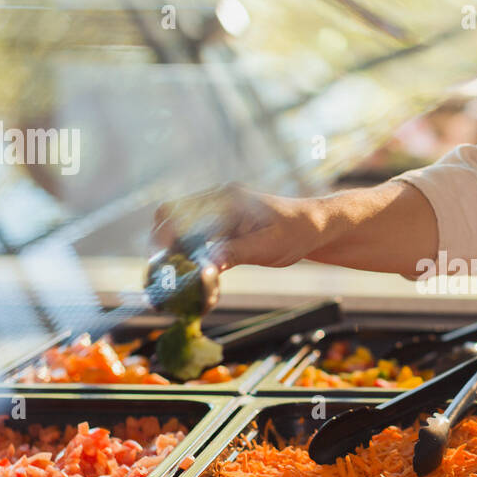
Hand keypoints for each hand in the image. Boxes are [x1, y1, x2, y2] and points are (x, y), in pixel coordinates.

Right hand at [151, 183, 320, 269]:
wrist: (314, 225)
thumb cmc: (296, 232)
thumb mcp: (268, 247)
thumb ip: (235, 254)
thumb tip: (205, 268)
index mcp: (228, 200)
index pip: (183, 212)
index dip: (166, 237)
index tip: (162, 262)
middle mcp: (217, 199)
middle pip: (171, 214)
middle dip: (162, 243)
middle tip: (162, 274)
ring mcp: (216, 208)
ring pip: (178, 224)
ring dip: (172, 249)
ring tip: (173, 277)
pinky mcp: (218, 221)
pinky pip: (191, 232)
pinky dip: (185, 251)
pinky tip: (190, 272)